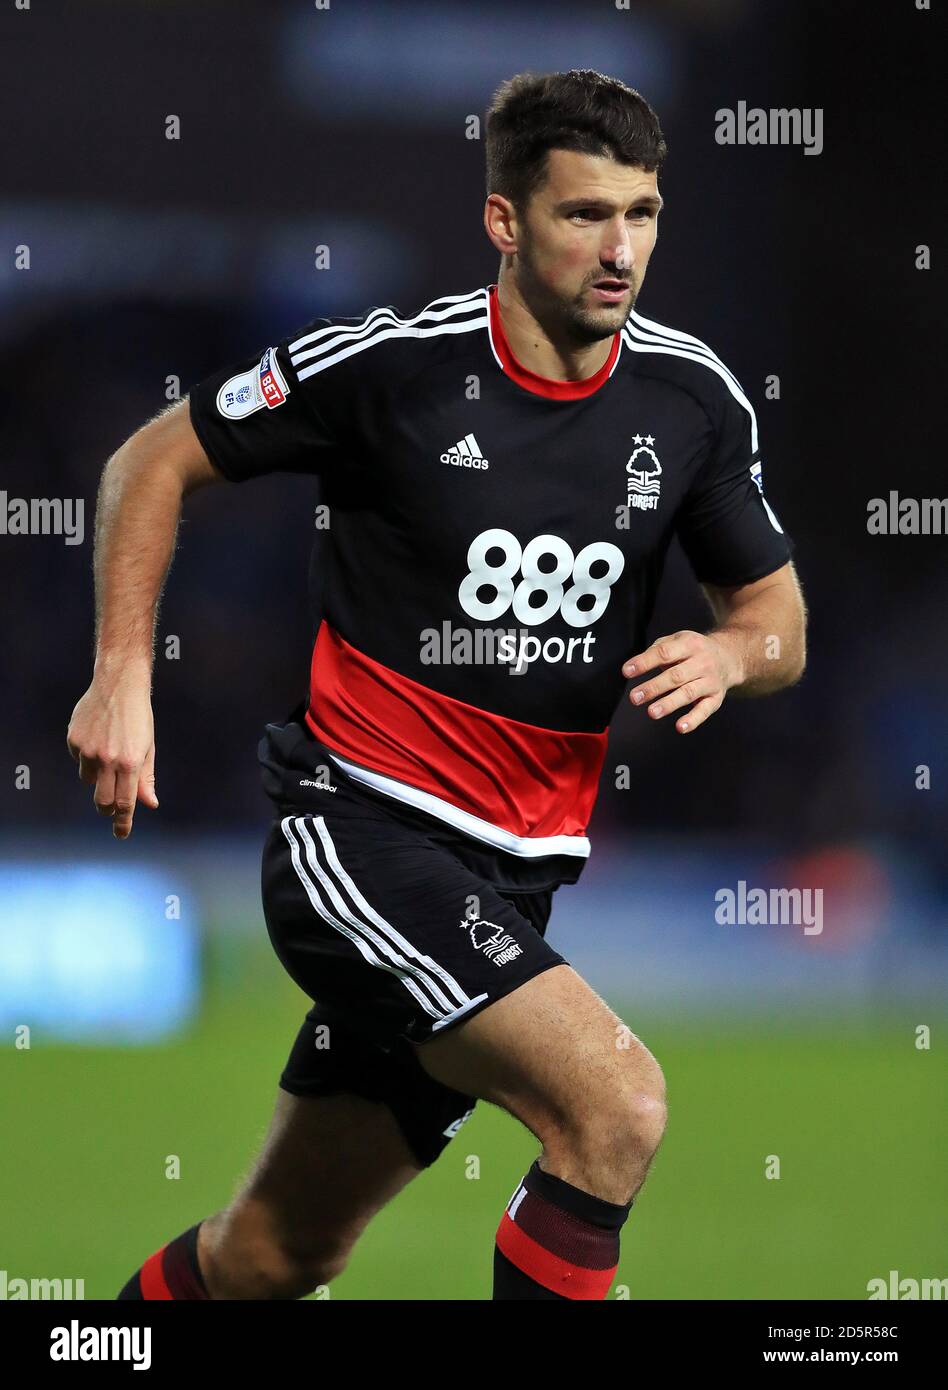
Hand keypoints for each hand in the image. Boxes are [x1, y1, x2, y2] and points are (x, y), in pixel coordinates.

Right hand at [66, 669, 157, 837]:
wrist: (119, 685)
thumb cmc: (138, 718)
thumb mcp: (148, 747)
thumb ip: (146, 778)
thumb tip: (150, 804)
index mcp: (130, 762)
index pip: (126, 803)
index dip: (123, 822)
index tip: (121, 835)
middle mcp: (108, 759)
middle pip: (103, 800)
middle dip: (107, 808)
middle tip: (111, 806)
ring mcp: (88, 750)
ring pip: (89, 779)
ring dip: (98, 775)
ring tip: (109, 751)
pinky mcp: (74, 740)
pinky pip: (78, 759)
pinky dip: (86, 755)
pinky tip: (97, 736)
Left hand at [622, 630, 744, 733]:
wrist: (729, 657)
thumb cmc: (694, 651)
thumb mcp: (679, 640)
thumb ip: (659, 649)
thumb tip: (638, 664)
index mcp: (690, 644)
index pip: (664, 652)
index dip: (645, 662)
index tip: (627, 671)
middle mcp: (702, 662)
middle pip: (675, 676)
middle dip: (654, 687)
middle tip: (635, 697)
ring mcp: (710, 681)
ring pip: (688, 693)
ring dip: (669, 703)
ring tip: (652, 712)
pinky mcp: (716, 698)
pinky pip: (705, 710)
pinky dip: (693, 720)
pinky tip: (680, 727)